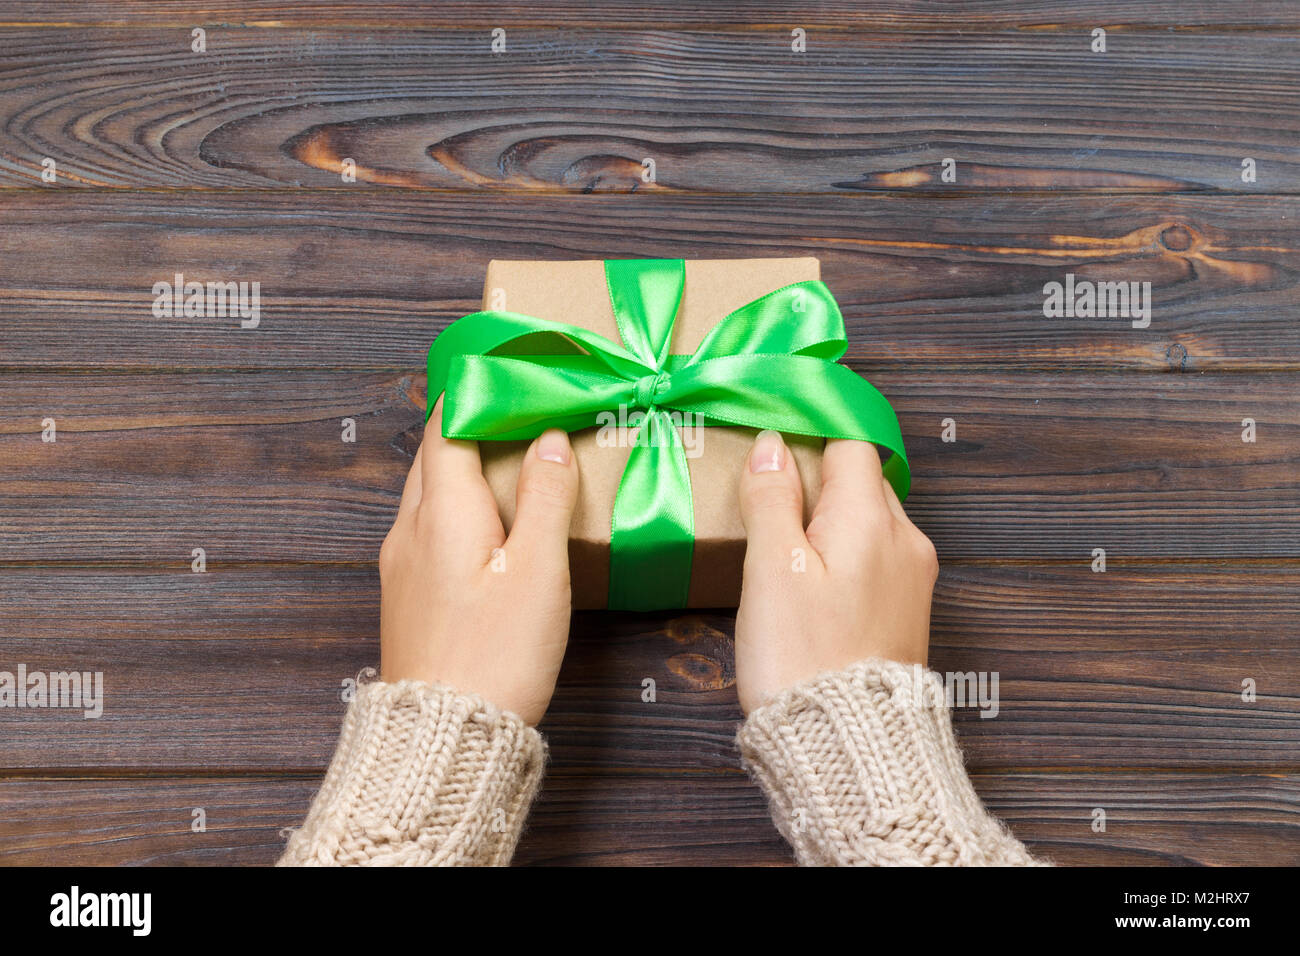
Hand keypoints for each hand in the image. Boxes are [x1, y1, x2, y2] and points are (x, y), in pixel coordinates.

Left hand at [377, 395, 579, 724]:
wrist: (445, 738)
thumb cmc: (498, 652)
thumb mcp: (538, 570)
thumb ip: (545, 497)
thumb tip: (549, 439)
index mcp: (441, 512)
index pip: (447, 428)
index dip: (473, 394)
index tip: (504, 371)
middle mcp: (408, 530)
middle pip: (434, 459)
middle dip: (472, 429)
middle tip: (519, 414)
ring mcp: (400, 566)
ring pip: (429, 497)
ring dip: (464, 472)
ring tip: (511, 466)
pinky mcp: (405, 598)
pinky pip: (428, 532)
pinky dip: (458, 512)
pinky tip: (489, 531)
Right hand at [734, 431, 937, 714]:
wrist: (850, 746)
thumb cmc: (802, 656)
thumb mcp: (771, 568)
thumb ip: (771, 499)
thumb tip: (772, 445)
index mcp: (872, 519)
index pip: (849, 444)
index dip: (809, 438)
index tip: (772, 449)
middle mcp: (906, 541)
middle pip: (863, 482)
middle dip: (819, 482)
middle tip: (767, 505)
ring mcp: (914, 580)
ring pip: (871, 523)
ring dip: (831, 523)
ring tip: (784, 553)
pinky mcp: (909, 615)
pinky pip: (878, 561)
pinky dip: (846, 558)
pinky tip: (812, 587)